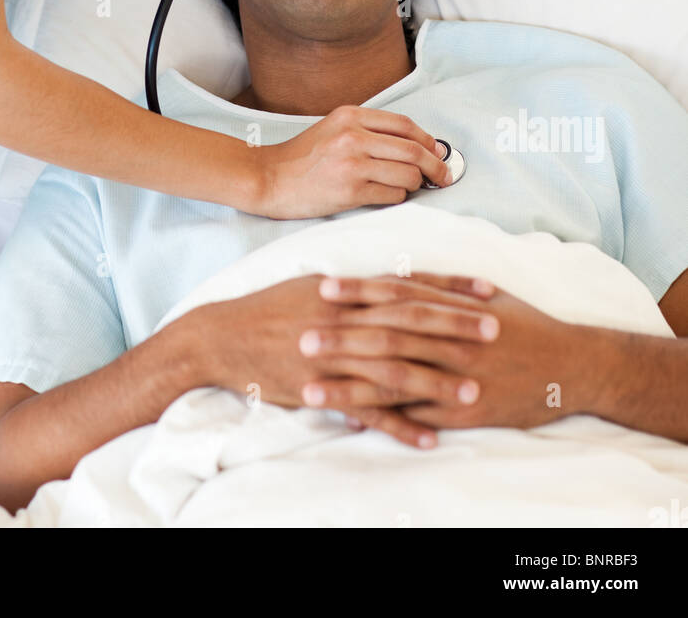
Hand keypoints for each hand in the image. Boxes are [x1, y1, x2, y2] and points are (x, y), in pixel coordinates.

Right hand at [193, 271, 496, 426]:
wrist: (225, 337)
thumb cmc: (270, 308)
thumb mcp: (314, 286)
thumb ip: (357, 289)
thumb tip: (394, 283)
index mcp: (348, 292)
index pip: (408, 286)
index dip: (448, 287)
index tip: (486, 290)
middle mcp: (346, 319)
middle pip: (410, 321)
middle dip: (454, 325)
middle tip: (496, 330)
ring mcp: (334, 356)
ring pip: (394, 368)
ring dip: (437, 380)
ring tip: (475, 391)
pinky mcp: (322, 389)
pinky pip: (367, 411)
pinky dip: (399, 425)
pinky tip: (429, 438)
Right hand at [260, 108, 452, 218]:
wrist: (269, 179)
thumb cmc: (301, 157)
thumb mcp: (333, 128)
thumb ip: (368, 130)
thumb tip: (415, 144)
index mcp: (350, 115)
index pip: (405, 124)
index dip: (428, 140)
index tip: (437, 152)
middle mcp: (353, 136)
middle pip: (414, 149)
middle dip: (436, 166)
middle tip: (444, 177)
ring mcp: (352, 164)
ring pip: (408, 174)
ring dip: (415, 184)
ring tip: (408, 188)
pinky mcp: (350, 191)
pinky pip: (393, 195)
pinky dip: (398, 197)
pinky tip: (389, 196)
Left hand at [300, 277, 582, 446]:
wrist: (572, 365)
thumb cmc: (525, 325)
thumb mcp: (485, 295)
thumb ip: (441, 285)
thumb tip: (401, 272)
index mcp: (453, 308)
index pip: (397, 295)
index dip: (359, 291)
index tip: (322, 287)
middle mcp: (452, 341)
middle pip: (387, 337)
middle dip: (341, 338)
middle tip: (299, 338)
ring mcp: (457, 379)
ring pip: (394, 382)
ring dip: (348, 386)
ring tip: (308, 389)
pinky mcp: (464, 413)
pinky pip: (416, 417)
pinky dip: (383, 419)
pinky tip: (351, 421)